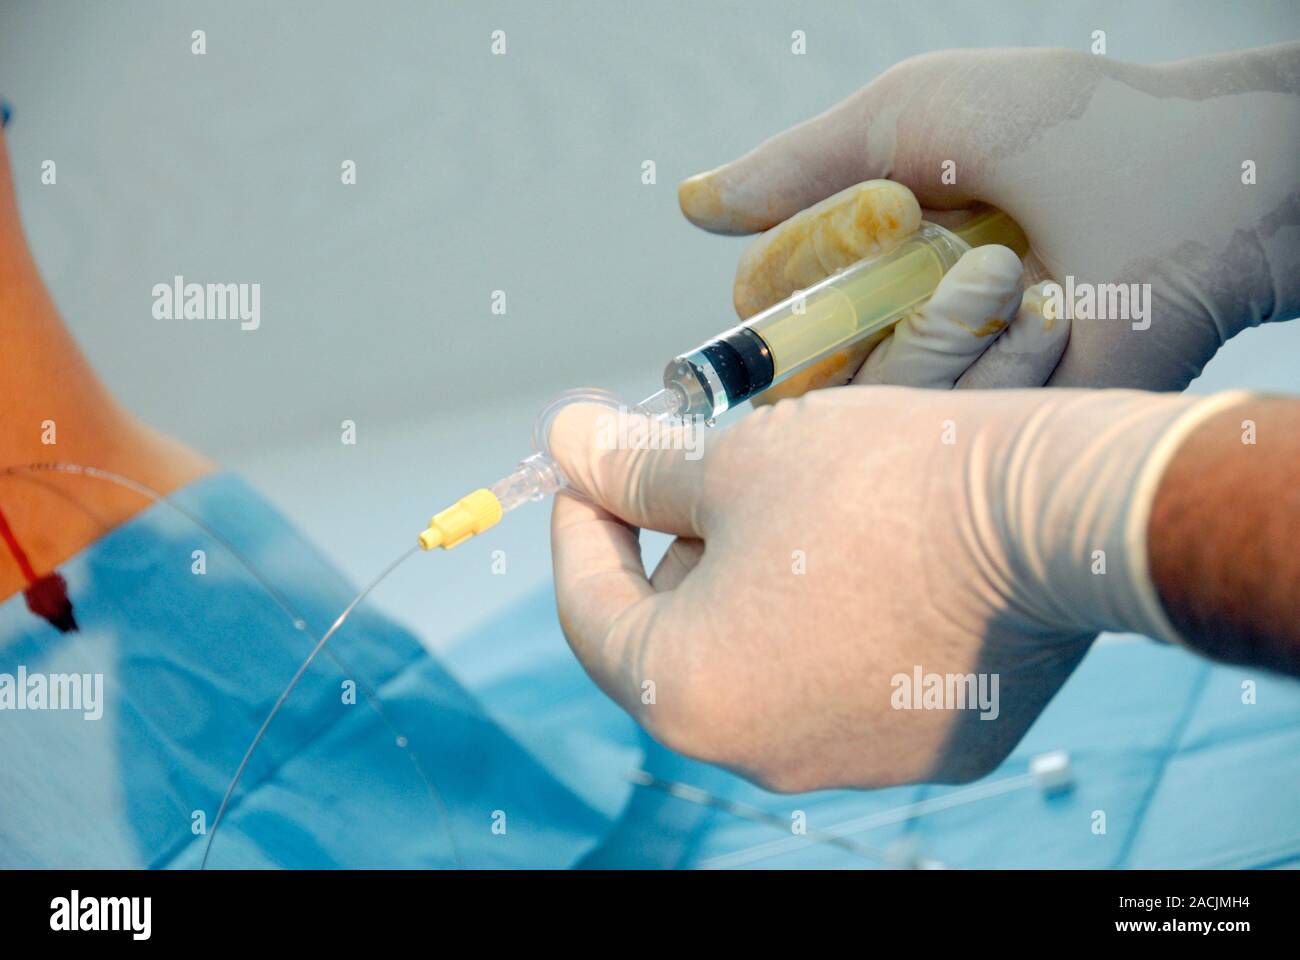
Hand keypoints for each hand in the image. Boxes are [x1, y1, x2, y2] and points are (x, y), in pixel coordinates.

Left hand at [548, 387, 1226, 790]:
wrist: (1058, 519)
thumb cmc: (880, 483)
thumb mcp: (737, 460)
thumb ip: (634, 468)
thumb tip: (565, 442)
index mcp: (688, 692)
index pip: (590, 611)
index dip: (580, 529)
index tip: (590, 471)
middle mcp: (758, 752)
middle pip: (681, 642)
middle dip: (675, 556)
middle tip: (696, 479)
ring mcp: (849, 761)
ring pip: (764, 664)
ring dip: (756, 589)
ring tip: (792, 512)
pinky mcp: (929, 750)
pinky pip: (846, 682)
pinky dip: (833, 622)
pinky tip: (868, 559)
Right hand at [679, 45, 1299, 391]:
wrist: (1206, 181)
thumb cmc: (1064, 131)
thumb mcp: (909, 119)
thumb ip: (798, 167)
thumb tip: (690, 204)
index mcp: (876, 263)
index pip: (777, 308)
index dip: (791, 287)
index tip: (852, 244)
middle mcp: (902, 331)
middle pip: (804, 376)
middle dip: (847, 327)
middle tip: (936, 258)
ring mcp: (951, 389)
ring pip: (858, 415)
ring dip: (929, 336)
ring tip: (1016, 267)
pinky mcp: (997, 437)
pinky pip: (928, 438)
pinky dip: (979, 367)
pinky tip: (1046, 311)